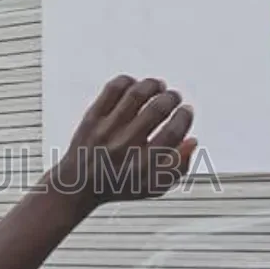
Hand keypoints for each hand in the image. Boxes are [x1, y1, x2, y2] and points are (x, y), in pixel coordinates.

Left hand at [49, 76, 195, 210]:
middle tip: (174, 97)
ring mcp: (107, 129)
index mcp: (143, 164)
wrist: (78, 185)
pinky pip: (111, 90)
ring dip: (152, 85)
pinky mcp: (92, 118)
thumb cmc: (118, 185)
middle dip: (171, 98)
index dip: (184, 118)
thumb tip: (192, 141)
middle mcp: (125, 145)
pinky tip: (135, 84)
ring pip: (135, 95)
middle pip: (156, 110)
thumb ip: (178, 167)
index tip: (186, 111)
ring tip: (159, 86)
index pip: (172, 133)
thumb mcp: (153, 186)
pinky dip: (127, 82)